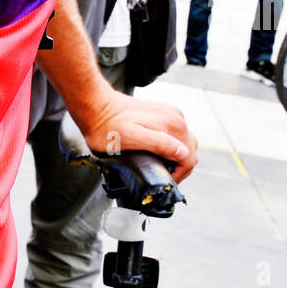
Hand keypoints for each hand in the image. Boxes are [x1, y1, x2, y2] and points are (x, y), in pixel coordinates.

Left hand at [74, 92, 197, 183]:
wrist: (96, 107)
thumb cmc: (108, 127)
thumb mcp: (131, 138)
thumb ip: (158, 144)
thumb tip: (183, 153)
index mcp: (172, 125)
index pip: (189, 158)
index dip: (179, 175)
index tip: (164, 180)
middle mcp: (175, 117)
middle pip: (190, 150)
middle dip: (180, 167)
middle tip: (163, 176)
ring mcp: (170, 114)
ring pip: (184, 142)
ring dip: (177, 157)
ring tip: (161, 166)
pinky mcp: (163, 113)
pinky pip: (176, 134)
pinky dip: (172, 146)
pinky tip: (158, 152)